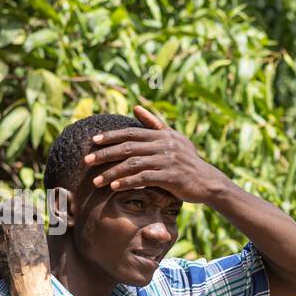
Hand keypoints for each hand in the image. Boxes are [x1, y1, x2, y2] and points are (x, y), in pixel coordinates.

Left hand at [82, 104, 225, 203]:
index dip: (110, 137)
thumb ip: (154, 124)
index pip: (131, 133)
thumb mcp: (174, 139)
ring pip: (133, 164)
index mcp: (162, 135)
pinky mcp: (171, 176)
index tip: (92, 142)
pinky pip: (144, 178)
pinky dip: (127, 182)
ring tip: (96, 181)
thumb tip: (136, 107)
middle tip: (86, 161)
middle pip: (128, 147)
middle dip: (105, 154)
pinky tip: (115, 188)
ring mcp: (168, 160)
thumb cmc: (188, 161)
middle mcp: (164, 145)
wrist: (208, 182)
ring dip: (112, 172)